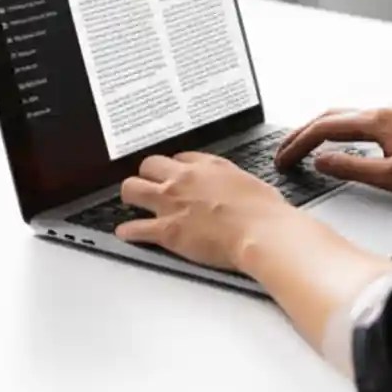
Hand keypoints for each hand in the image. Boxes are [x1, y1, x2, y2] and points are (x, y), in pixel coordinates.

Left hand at [115, 152, 299, 270]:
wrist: (263, 232)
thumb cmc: (266, 213)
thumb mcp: (251, 183)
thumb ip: (233, 182)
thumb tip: (235, 189)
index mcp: (208, 166)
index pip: (179, 158)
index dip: (174, 168)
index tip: (174, 175)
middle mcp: (185, 179)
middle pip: (149, 166)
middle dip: (148, 176)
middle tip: (150, 186)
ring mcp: (172, 203)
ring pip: (132, 188)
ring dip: (131, 196)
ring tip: (132, 203)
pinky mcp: (167, 230)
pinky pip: (135, 228)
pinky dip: (128, 233)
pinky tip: (126, 234)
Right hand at [275, 108, 391, 200]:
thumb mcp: (391, 177)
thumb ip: (352, 167)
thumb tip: (321, 160)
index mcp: (377, 121)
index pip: (324, 127)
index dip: (298, 143)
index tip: (283, 160)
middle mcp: (383, 114)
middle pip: (330, 117)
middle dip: (301, 134)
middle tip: (282, 153)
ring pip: (344, 119)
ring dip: (318, 132)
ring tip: (300, 149)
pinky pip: (358, 125)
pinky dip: (337, 134)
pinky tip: (336, 147)